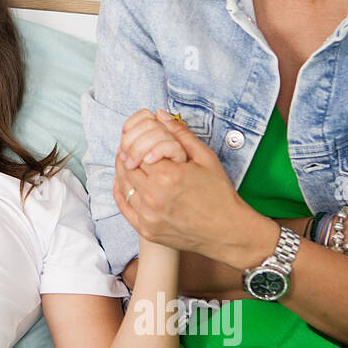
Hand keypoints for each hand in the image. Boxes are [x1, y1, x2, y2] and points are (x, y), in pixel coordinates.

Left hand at [113, 110, 260, 266]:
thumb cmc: (219, 194)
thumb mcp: (205, 158)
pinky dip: (120, 191)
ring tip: (128, 160)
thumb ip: (180, 134)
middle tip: (130, 146)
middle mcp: (153, 197)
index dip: (137, 141)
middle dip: (128, 153)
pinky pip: (123, 207)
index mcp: (168, 176)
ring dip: (122, 170)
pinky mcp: (146, 230)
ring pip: (123, 185)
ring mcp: (148, 216)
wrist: (228, 232)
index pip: (138, 149)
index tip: (138, 137)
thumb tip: (160, 115)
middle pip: (127, 166)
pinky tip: (123, 181)